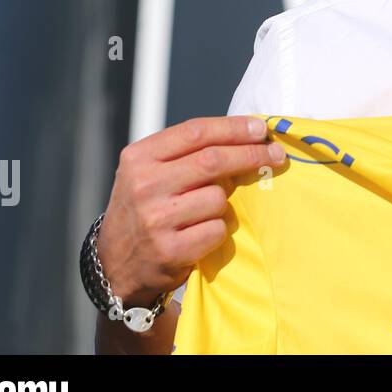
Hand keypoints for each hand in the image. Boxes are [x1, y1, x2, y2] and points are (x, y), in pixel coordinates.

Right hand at [96, 115, 286, 307]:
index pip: (196, 132)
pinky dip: (218, 230)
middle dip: (252, 154)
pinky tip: (200, 235)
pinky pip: (217, 230)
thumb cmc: (147, 207)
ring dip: (224, 204)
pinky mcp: (169, 250)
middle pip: (213, 160)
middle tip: (276, 155)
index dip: (234, 128)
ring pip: (218, 198)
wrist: (116, 263)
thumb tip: (249, 135)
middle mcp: (144, 185)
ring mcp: (155, 219)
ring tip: (204, 212)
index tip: (261, 129)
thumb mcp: (151, 171)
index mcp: (139, 157)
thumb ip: (188, 152)